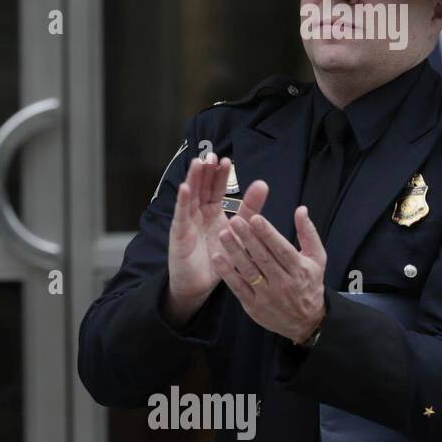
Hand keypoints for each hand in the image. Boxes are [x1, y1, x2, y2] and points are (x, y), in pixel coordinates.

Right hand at [164, 151, 267, 325]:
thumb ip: (250, 208)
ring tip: (198, 163)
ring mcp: (186, 222)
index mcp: (211, 212)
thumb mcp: (238, 231)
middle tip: (211, 156)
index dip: (219, 175)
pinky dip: (182, 201)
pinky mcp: (178, 235)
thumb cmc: (216, 258)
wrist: (199, 285)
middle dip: (205, 172)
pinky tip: (185, 188)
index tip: (226, 160)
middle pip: (201, 188)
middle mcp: (197, 214)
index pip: (215, 188)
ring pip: (189, 197)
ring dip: (192, 180)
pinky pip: (181, 216)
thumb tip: (263, 183)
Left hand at [210, 206, 326, 343]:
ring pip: (249, 271)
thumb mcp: (317, 259)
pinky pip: (238, 288)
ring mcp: (268, 295)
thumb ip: (308, 233)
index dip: (268, 234)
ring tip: (223, 235)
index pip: (281, 249)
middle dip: (248, 238)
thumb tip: (301, 209)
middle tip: (234, 220)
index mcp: (299, 269)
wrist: (306, 322)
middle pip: (263, 258)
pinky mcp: (254, 306)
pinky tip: (218, 258)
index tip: (255, 218)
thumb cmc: (309, 284)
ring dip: (235, 252)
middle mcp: (284, 283)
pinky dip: (227, 273)